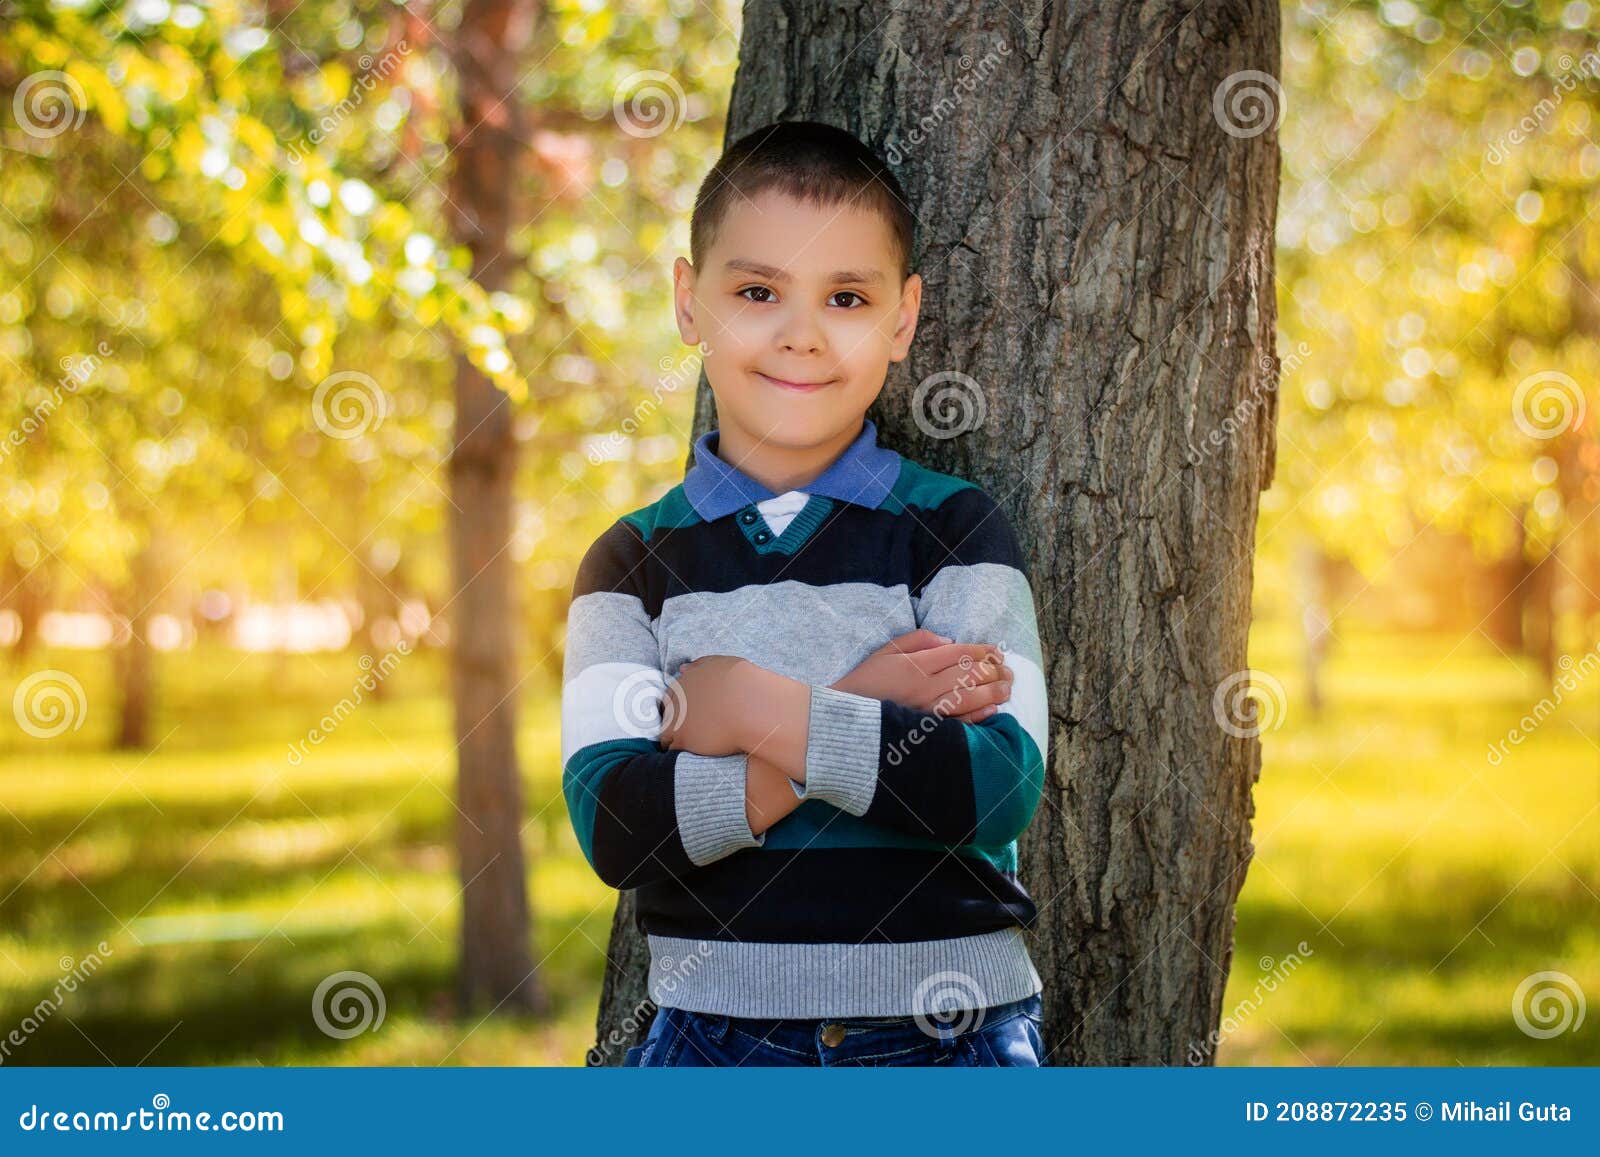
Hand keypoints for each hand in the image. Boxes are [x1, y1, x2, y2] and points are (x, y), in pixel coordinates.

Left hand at [658, 654, 750, 755]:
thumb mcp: (721, 665)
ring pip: (666, 731)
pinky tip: (689, 753)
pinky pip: (671, 747)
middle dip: (677, 719)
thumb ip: (700, 666)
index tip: (694, 712)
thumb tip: (682, 668)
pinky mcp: (683, 738)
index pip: (673, 695)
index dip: (683, 705)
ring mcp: (677, 718)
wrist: (752, 707)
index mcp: (685, 680)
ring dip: (676, 736)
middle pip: (668, 711)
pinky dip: (677, 750)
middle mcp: (676, 698)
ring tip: (690, 743)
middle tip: (693, 727)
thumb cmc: (744, 684)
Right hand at [831, 628, 1012, 722]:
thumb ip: (917, 640)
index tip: (996, 650)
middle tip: (1007, 669)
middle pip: (968, 675)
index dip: (981, 650)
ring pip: (969, 698)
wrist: (845, 718)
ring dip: (992, 692)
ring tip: (1007, 687)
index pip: (958, 653)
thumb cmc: (865, 682)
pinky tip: (992, 710)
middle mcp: (924, 687)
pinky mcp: (927, 731)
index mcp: (915, 665)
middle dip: (992, 670)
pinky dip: (978, 716)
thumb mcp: (886, 651)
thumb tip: (949, 641)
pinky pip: (958, 723)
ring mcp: (927, 711)